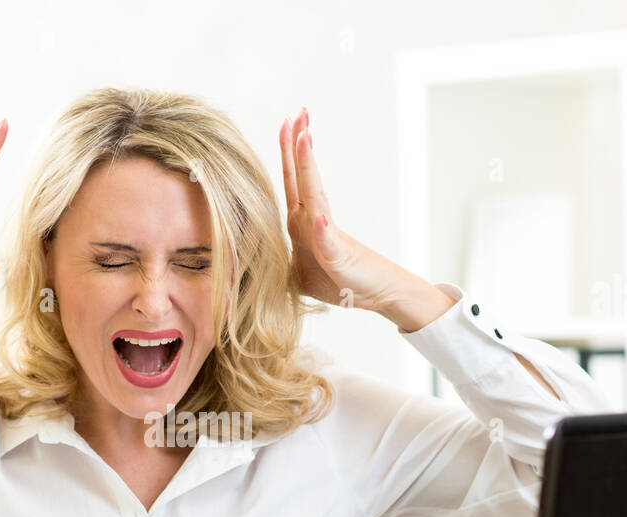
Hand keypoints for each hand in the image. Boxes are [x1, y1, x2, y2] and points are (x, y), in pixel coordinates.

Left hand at [278, 107, 408, 314]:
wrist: (374, 294)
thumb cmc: (338, 279)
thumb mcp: (296, 271)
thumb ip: (278, 258)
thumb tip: (253, 258)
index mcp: (300, 222)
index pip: (291, 180)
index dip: (286, 152)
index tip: (285, 121)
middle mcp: (313, 221)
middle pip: (303, 177)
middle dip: (299, 143)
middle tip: (300, 111)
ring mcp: (326, 236)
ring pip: (314, 198)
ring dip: (309, 169)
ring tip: (305, 139)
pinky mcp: (337, 257)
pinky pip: (327, 242)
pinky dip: (322, 229)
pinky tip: (318, 215)